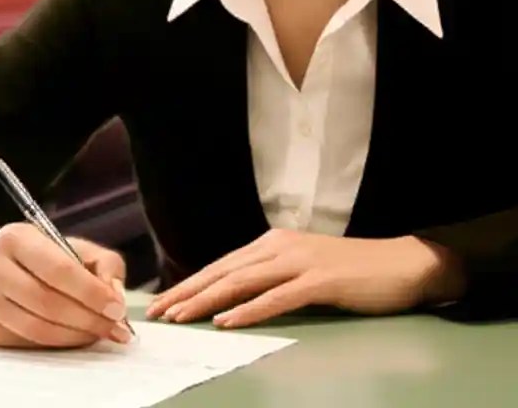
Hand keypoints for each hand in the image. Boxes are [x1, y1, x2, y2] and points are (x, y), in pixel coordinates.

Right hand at [0, 222, 131, 347]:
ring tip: (98, 333)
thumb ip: (104, 264)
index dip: (91, 293)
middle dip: (88, 319)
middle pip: (48, 303)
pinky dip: (58, 344)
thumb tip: (115, 296)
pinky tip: (73, 337)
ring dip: (75, 336)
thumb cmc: (38, 258)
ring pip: (38, 329)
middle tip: (114, 327)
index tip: (117, 308)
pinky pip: (28, 343)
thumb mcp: (72, 246)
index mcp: (14, 238)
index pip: (58, 269)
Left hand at [145, 228, 458, 328]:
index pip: (221, 266)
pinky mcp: (321, 280)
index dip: (189, 284)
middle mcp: (280, 247)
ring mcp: (300, 262)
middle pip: (223, 272)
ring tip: (181, 317)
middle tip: (158, 312)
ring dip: (207, 301)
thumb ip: (269, 277)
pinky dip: (249, 309)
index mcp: (272, 243)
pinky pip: (277, 297)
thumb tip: (230, 298)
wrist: (404, 265)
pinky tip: (228, 321)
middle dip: (186, 292)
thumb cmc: (352, 272)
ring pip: (242, 282)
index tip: (162, 302)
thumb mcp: (302, 269)